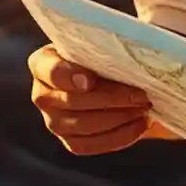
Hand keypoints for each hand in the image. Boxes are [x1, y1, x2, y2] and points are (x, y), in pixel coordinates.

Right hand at [28, 43, 155, 154]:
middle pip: (72, 102)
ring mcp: (53, 121)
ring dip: (118, 118)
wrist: (117, 79)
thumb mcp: (107, 41)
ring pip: (82, 125)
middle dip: (111, 99)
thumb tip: (133, 42)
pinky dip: (118, 136)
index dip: (70, 77)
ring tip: (143, 108)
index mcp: (43, 63)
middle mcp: (42, 94)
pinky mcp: (70, 141)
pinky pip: (90, 145)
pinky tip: (140, 124)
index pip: (51, 71)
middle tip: (141, 95)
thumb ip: (110, 40)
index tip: (91, 81)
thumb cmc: (111, 52)